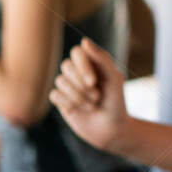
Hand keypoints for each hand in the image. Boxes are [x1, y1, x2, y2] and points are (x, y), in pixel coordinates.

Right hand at [49, 38, 128, 152]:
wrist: (112, 130)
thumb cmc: (116, 102)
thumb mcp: (114, 79)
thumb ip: (102, 58)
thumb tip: (84, 41)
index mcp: (92, 63)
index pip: (77, 52)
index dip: (82, 65)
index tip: (93, 81)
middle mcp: (78, 72)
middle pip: (66, 66)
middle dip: (81, 84)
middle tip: (97, 96)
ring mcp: (68, 86)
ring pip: (60, 81)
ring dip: (78, 96)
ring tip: (93, 105)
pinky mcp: (61, 100)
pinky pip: (55, 94)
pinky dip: (68, 103)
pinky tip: (79, 110)